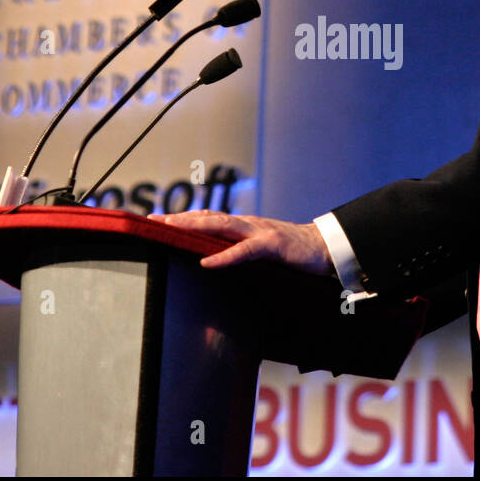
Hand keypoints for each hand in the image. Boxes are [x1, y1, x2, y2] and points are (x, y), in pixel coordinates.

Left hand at [147, 210, 334, 278]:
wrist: (325, 248)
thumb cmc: (293, 252)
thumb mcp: (262, 250)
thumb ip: (241, 250)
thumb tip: (216, 260)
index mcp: (244, 226)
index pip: (209, 219)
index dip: (184, 218)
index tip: (158, 219)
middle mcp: (248, 224)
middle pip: (208, 218)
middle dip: (180, 218)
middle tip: (153, 219)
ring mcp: (259, 231)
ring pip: (221, 226)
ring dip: (194, 226)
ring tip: (170, 229)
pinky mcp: (272, 244)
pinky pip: (244, 250)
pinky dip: (224, 257)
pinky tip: (206, 262)